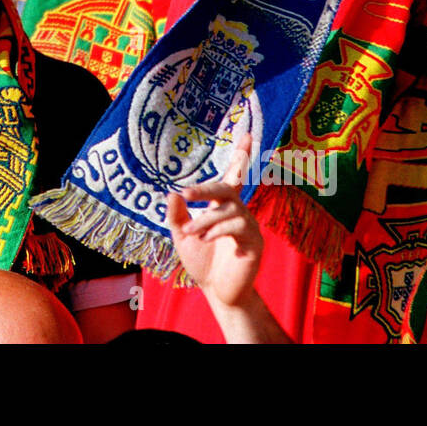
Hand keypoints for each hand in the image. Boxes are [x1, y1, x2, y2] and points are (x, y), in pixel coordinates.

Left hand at [167, 133, 262, 308]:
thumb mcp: (182, 237)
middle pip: (227, 188)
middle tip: (186, 193)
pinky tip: (205, 239)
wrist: (217, 292)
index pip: (233, 176)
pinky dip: (219, 230)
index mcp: (223, 206)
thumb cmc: (202, 262)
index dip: (241, 155)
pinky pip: (238, 227)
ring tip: (192, 233)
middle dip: (205, 189)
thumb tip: (172, 192)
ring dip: (206, 220)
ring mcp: (249, 226)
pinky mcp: (254, 243)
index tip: (248, 133)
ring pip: (229, 211)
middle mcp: (238, 211)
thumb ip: (177, 215)